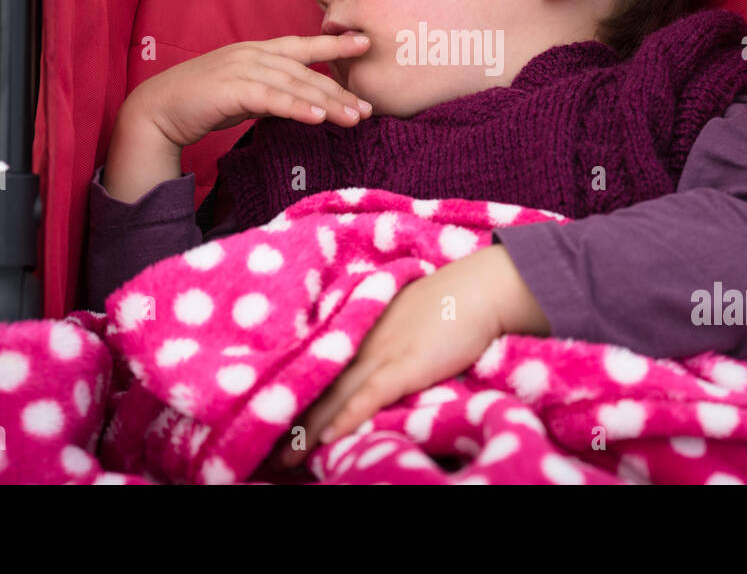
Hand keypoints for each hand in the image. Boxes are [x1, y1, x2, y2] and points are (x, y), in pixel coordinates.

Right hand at [133, 33, 373, 147]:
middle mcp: (254, 55)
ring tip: (354, 117)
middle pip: (306, 72)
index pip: (304, 45)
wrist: (157, 110)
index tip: (365, 43)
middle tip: (368, 107)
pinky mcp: (232, 89)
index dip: (335, 44)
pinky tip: (318, 118)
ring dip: (327, 103)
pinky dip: (297, 107)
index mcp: (258, 52)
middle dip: (340, 90)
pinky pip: (272, 99)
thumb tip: (302, 103)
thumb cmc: (202, 102)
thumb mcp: (245, 93)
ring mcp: (242, 69)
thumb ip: (273, 92)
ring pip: (295, 86)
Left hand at [270, 245, 519, 470]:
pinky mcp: (403, 366)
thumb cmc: (450, 299)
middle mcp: (360, 342)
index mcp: (359, 328)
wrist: (479, 289)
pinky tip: (329, 439)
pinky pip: (367, 397)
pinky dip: (347, 418)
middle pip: (318, 387)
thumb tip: (380, 354)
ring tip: (284, 458)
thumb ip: (384, 334)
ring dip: (308, 431)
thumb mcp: (405, 314)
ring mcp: (379, 354)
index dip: (296, 393)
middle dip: (291, 421)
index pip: (319, 365)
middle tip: (267, 448)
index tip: (275, 414)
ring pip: (333, 398)